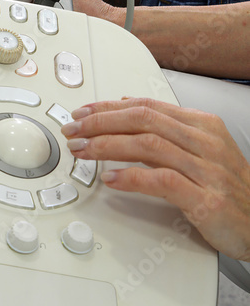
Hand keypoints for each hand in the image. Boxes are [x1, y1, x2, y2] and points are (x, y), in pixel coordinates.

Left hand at [62, 97, 249, 260]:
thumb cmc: (231, 188)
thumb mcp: (201, 149)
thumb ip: (165, 130)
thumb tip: (123, 106)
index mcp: (202, 124)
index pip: (146, 105)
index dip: (108, 108)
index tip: (82, 113)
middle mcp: (204, 142)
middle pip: (142, 119)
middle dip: (101, 122)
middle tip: (74, 130)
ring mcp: (206, 170)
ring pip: (148, 145)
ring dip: (108, 146)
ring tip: (83, 150)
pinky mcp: (206, 199)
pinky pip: (163, 181)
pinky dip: (133, 177)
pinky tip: (112, 179)